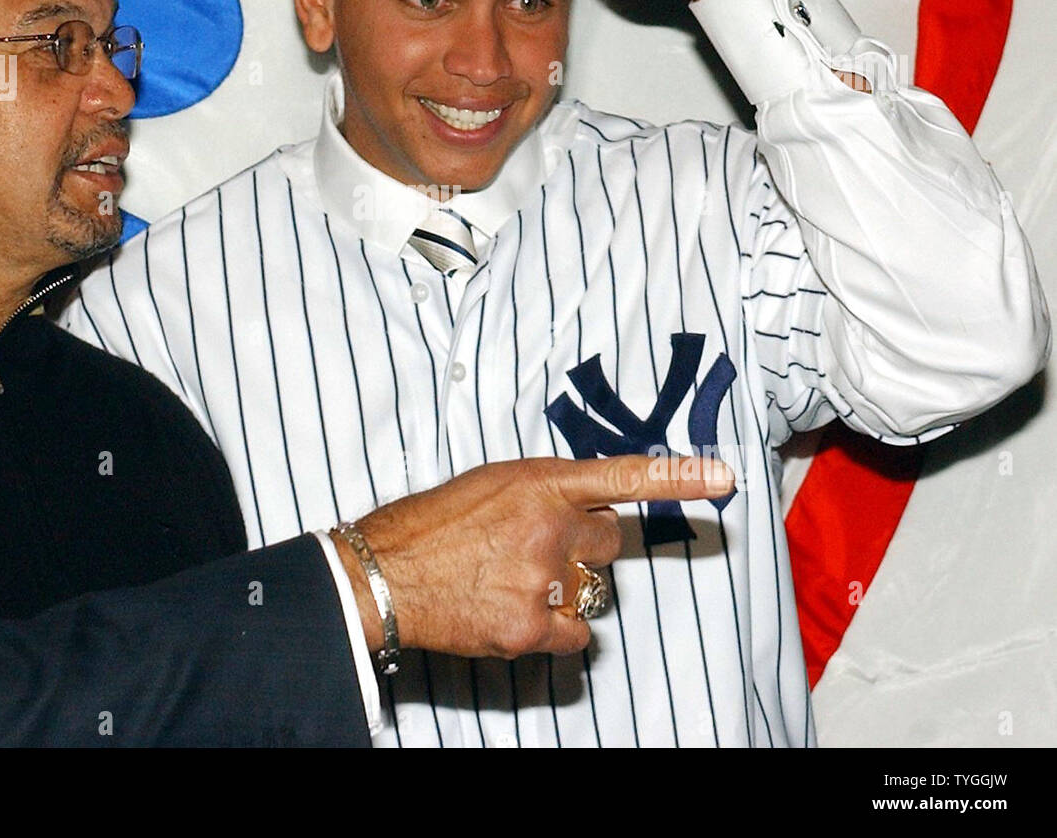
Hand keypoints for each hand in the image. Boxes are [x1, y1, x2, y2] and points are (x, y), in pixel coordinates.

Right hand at [337, 454, 734, 659]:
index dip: (677, 476)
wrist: (384, 575)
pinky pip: (579, 634)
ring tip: (510, 581)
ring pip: (592, 589)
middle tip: (537, 550)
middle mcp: (549, 526)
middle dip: (584, 546)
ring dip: (565, 588)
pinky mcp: (534, 626)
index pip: (620, 476)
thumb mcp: (489, 486)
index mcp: (538, 482)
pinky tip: (514, 612)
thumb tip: (578, 511)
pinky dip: (555, 630)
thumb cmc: (430, 526)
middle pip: (610, 541)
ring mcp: (544, 578)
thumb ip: (541, 494)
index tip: (725, 478)